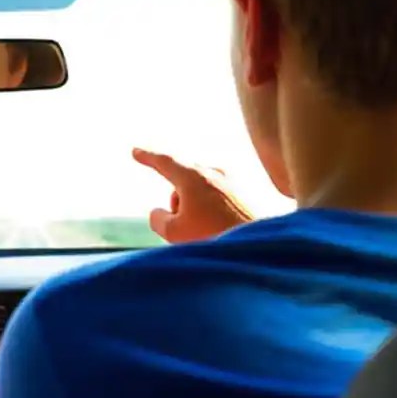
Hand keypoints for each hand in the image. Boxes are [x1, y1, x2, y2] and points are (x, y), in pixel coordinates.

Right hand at [132, 148, 254, 242]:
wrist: (260, 245)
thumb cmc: (216, 236)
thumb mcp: (174, 233)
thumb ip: (158, 219)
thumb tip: (158, 213)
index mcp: (192, 176)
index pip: (164, 161)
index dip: (147, 157)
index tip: (136, 152)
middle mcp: (213, 172)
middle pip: (182, 184)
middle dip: (178, 205)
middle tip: (186, 231)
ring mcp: (231, 181)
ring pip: (200, 193)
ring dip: (196, 211)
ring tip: (209, 236)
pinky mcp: (245, 193)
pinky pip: (218, 200)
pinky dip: (213, 215)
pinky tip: (221, 232)